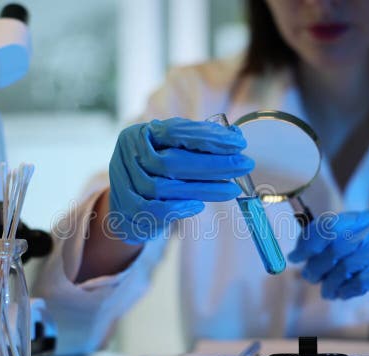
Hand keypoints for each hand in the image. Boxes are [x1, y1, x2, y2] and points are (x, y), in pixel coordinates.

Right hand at [108, 118, 252, 243]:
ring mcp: (126, 184)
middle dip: (214, 164)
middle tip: (244, 165)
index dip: (209, 138)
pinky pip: (155, 210)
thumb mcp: (169, 150)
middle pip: (173, 162)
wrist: (125, 206)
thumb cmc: (155, 172)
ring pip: (166, 187)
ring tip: (231, 189)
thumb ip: (196, 144)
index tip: (238, 144)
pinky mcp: (127, 209)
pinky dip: (178, 208)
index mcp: (140, 134)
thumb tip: (234, 139)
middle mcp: (130, 156)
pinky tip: (199, 206)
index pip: (176, 133)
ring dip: (204, 189)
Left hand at [288, 211, 368, 335]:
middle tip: (309, 276)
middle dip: (317, 263)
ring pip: (347, 263)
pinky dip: (347, 289)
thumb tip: (303, 250)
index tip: (297, 254)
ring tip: (327, 290)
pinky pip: (362, 280)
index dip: (310, 239)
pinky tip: (344, 294)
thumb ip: (343, 246)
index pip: (333, 223)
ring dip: (330, 280)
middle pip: (338, 243)